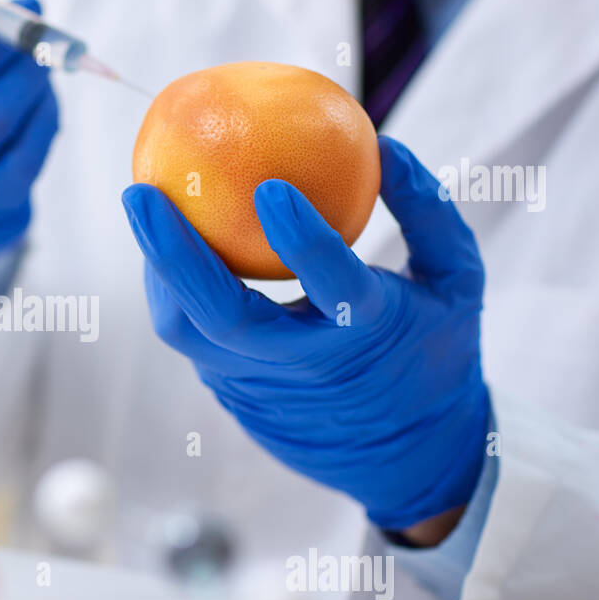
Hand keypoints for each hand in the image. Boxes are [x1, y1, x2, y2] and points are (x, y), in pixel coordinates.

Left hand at [121, 136, 490, 530]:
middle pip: (220, 317)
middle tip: (141, 192)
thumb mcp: (458, 280)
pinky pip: (191, 336)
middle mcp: (303, 366)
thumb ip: (427, 210)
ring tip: (146, 208)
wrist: (407, 455)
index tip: (270, 184)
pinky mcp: (233, 394)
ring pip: (188, 332)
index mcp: (367, 335)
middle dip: (173, 253)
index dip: (303, 240)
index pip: (333, 287)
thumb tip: (381, 144)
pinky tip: (169, 243)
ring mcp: (259, 386)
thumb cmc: (436, 351)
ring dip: (158, 271)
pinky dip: (174, 289)